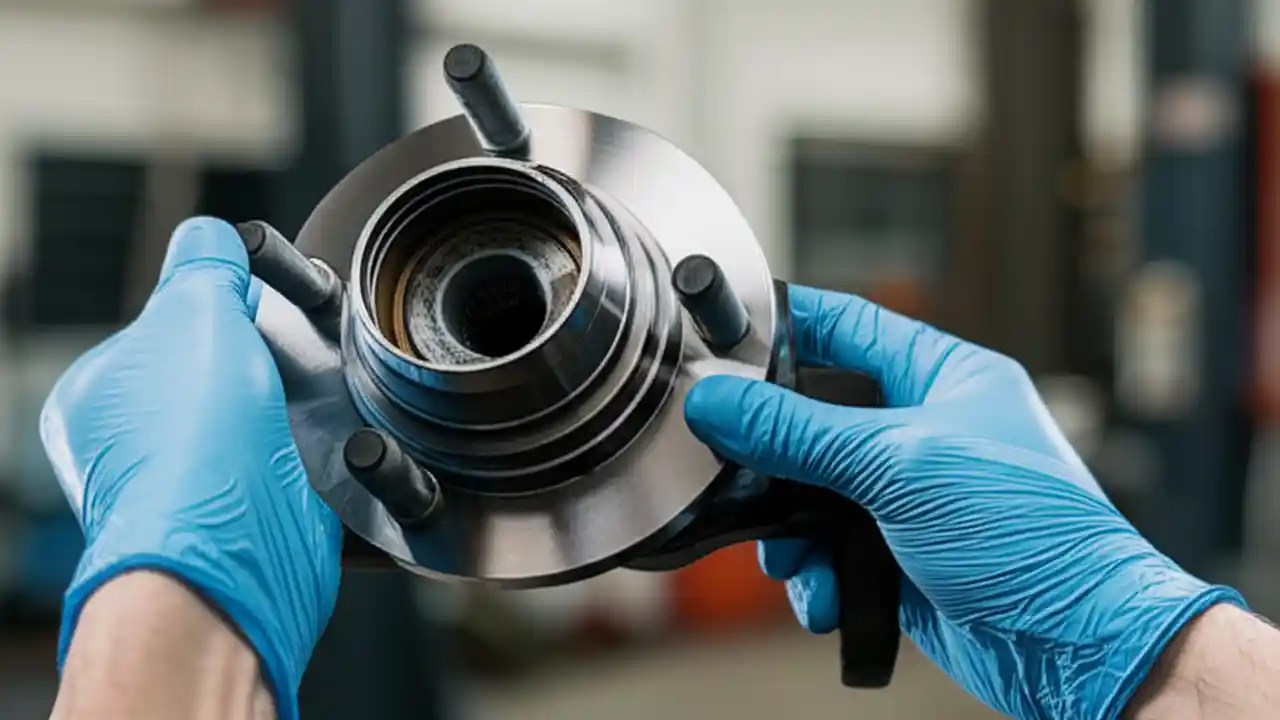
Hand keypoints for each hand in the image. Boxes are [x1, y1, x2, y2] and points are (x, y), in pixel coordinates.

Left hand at [41, 217, 341, 719]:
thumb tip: (214, 237)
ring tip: (338, 401)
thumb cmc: (191, 441)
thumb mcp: (191, 311)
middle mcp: (155, 444)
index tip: (270, 298)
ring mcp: (213, 486)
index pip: (180, 326)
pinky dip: (349, 462)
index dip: (233, 305)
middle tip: (312, 348)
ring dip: (323, 411)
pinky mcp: (273, 521)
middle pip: (243, 372)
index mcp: (113, 393)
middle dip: (285, 358)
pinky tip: (354, 448)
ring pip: (289, 424)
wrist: (233, 554)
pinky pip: (323, 476)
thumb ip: (205, 264)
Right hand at [684, 285, 1243, 718]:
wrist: (1076, 646)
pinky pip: (828, 551)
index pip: (850, 326)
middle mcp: (925, 430)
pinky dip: (815, 575)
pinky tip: (826, 594)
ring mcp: (910, 495)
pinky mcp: (899, 554)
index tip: (726, 331)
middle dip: (773, 456)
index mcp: (944, 377)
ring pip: (811, 494)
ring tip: (791, 557)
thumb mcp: (901, 466)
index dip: (786, 324)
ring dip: (789, 532)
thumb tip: (723, 400)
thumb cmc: (1038, 539)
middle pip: (814, 418)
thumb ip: (800, 432)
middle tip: (737, 466)